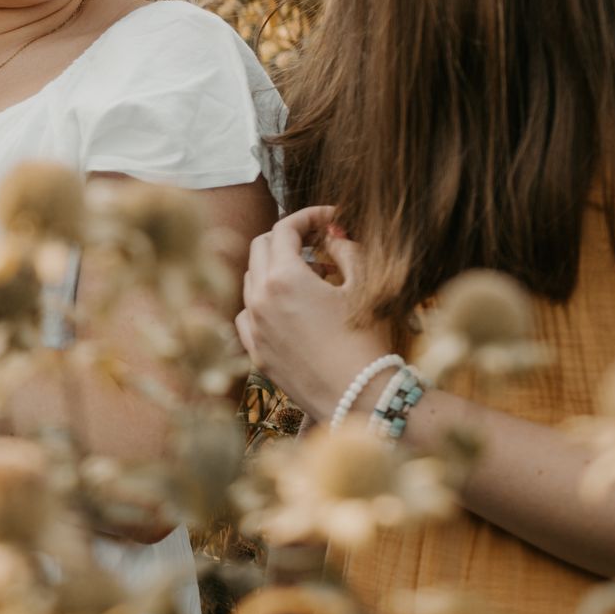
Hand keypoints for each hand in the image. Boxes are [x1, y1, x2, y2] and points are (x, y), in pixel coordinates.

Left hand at [236, 207, 392, 420]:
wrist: (360, 397)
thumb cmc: (366, 340)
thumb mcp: (364, 285)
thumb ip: (345, 249)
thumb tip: (332, 235)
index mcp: (284, 278)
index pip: (284, 229)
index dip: (308, 216)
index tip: (330, 218)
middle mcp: (260, 299)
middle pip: (260, 247)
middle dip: (287, 237)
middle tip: (317, 240)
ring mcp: (254, 327)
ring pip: (251, 279)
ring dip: (275, 268)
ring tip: (311, 276)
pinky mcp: (256, 352)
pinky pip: (248, 313)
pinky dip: (263, 301)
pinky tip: (288, 308)